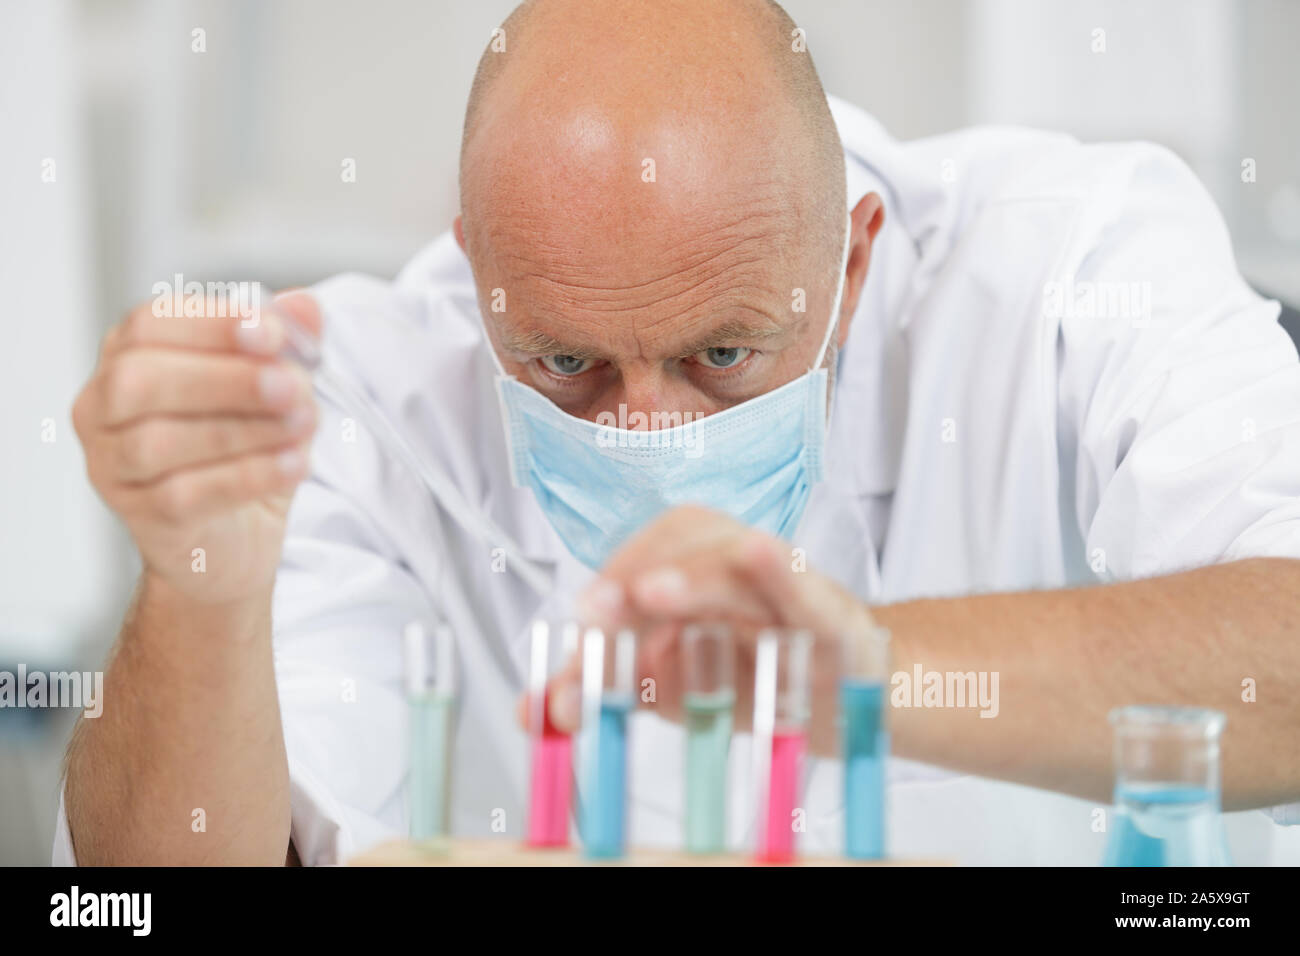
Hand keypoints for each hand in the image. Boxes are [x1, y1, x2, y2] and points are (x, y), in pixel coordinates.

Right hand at [73, 291, 320, 605]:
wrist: (235, 540)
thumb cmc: (243, 449)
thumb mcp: (275, 388)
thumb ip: (287, 342)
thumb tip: (305, 307)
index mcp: (128, 357)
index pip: (150, 323)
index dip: (211, 322)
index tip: (272, 332)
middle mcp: (103, 409)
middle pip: (139, 380)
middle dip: (225, 378)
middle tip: (291, 385)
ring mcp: (113, 467)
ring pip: (158, 441)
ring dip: (242, 429)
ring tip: (302, 425)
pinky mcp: (142, 518)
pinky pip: (185, 494)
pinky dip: (248, 475)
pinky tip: (293, 465)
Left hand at [519, 506, 877, 753]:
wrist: (847, 695)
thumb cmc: (750, 670)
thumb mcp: (671, 683)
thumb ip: (605, 688)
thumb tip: (532, 711)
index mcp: (695, 564)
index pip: (644, 556)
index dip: (609, 583)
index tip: (580, 625)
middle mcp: (739, 563)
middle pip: (686, 549)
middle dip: (635, 576)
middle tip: (594, 610)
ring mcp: (789, 589)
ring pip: (741, 567)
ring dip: (695, 574)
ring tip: (652, 592)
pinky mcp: (837, 623)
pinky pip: (811, 593)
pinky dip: (785, 572)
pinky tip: (760, 551)